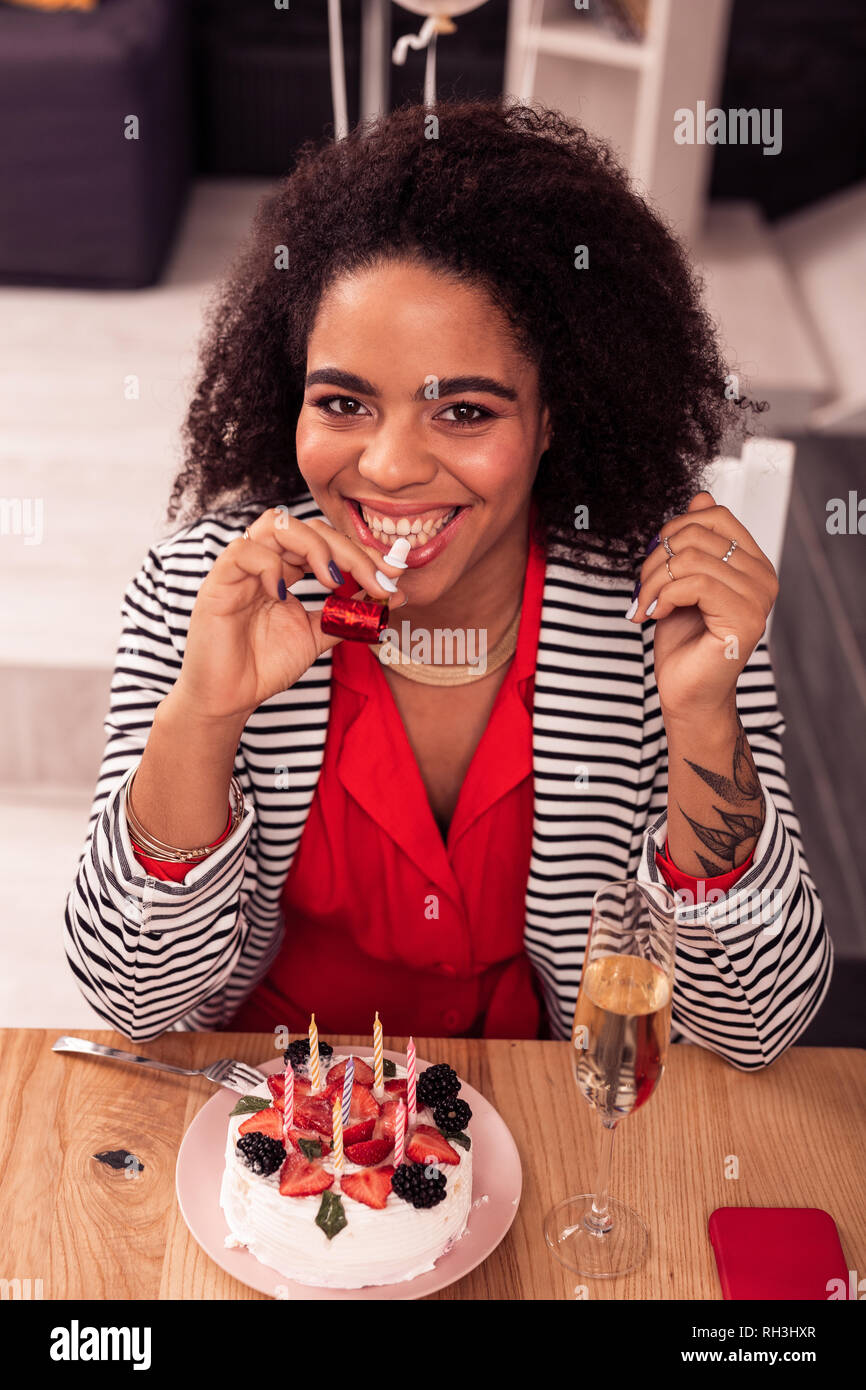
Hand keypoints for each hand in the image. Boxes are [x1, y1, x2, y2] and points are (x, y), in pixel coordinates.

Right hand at [172, 507, 407, 722]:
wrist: (229, 698)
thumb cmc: (264, 666)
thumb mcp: (317, 636)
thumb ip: (347, 615)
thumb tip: (388, 597)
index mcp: (287, 570)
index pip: (327, 542)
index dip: (362, 554)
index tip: (393, 576)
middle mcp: (265, 562)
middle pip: (309, 527)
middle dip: (349, 549)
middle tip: (375, 579)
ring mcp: (241, 569)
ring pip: (277, 524)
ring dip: (314, 547)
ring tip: (332, 581)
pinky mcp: (218, 583)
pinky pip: (244, 551)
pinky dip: (270, 565)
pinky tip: (283, 593)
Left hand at [628, 492, 778, 727]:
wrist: (686, 692)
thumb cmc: (683, 641)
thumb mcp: (680, 580)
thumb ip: (693, 542)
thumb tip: (701, 497)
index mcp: (752, 563)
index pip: (715, 516)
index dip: (675, 529)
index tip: (654, 561)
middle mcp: (763, 577)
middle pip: (697, 534)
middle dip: (655, 560)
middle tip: (641, 591)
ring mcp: (759, 598)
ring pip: (691, 559)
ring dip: (653, 582)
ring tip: (644, 605)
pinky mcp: (746, 619)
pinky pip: (695, 583)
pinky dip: (663, 597)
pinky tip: (654, 616)